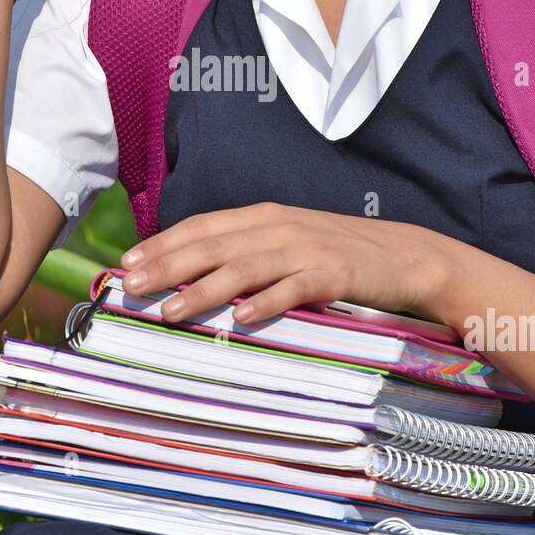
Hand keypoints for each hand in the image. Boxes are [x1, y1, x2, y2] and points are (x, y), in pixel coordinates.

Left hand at [119, 201, 451, 324]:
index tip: (127, 262)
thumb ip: (248, 250)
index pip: (203, 226)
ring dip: (204, 289)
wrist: (407, 256)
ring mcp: (307, 249)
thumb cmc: (340, 253)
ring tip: (171, 312)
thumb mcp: (289, 242)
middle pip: (214, 245)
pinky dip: (267, 302)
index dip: (164, 243)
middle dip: (168, 265)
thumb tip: (195, 271)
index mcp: (264, 217)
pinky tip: (242, 318)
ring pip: (245, 267)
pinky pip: (295, 288)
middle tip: (132, 287)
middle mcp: (279, 227)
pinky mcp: (335, 274)